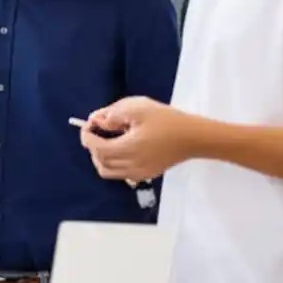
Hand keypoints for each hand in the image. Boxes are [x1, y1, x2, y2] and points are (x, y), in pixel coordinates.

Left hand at [80, 96, 198, 181]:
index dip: (87, 137)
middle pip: (100, 162)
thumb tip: (98, 121)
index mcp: (129, 149)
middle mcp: (132, 166)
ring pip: (108, 171)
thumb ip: (113, 114)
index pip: (96, 149)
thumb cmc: (168, 120)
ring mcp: (140, 173)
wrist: (195, 137)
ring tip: (108, 140)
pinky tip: (122, 148)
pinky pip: (121, 174)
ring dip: (101, 157)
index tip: (89, 125)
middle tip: (98, 131)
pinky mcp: (147, 175)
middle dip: (93, 146)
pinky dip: (113, 163)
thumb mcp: (138, 108)